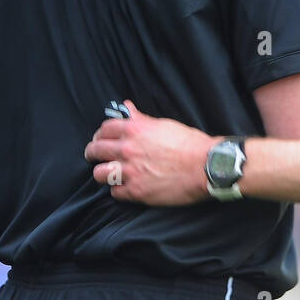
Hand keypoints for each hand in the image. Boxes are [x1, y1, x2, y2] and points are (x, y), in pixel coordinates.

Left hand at [84, 100, 216, 204]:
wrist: (206, 165)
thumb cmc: (190, 143)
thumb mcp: (164, 125)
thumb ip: (141, 119)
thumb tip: (127, 107)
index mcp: (135, 129)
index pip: (105, 129)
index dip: (101, 134)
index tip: (102, 138)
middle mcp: (128, 149)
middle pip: (95, 150)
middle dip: (93, 153)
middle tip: (96, 156)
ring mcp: (130, 171)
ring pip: (99, 173)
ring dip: (103, 173)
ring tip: (110, 174)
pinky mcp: (136, 191)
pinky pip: (115, 192)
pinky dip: (119, 190)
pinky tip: (126, 187)